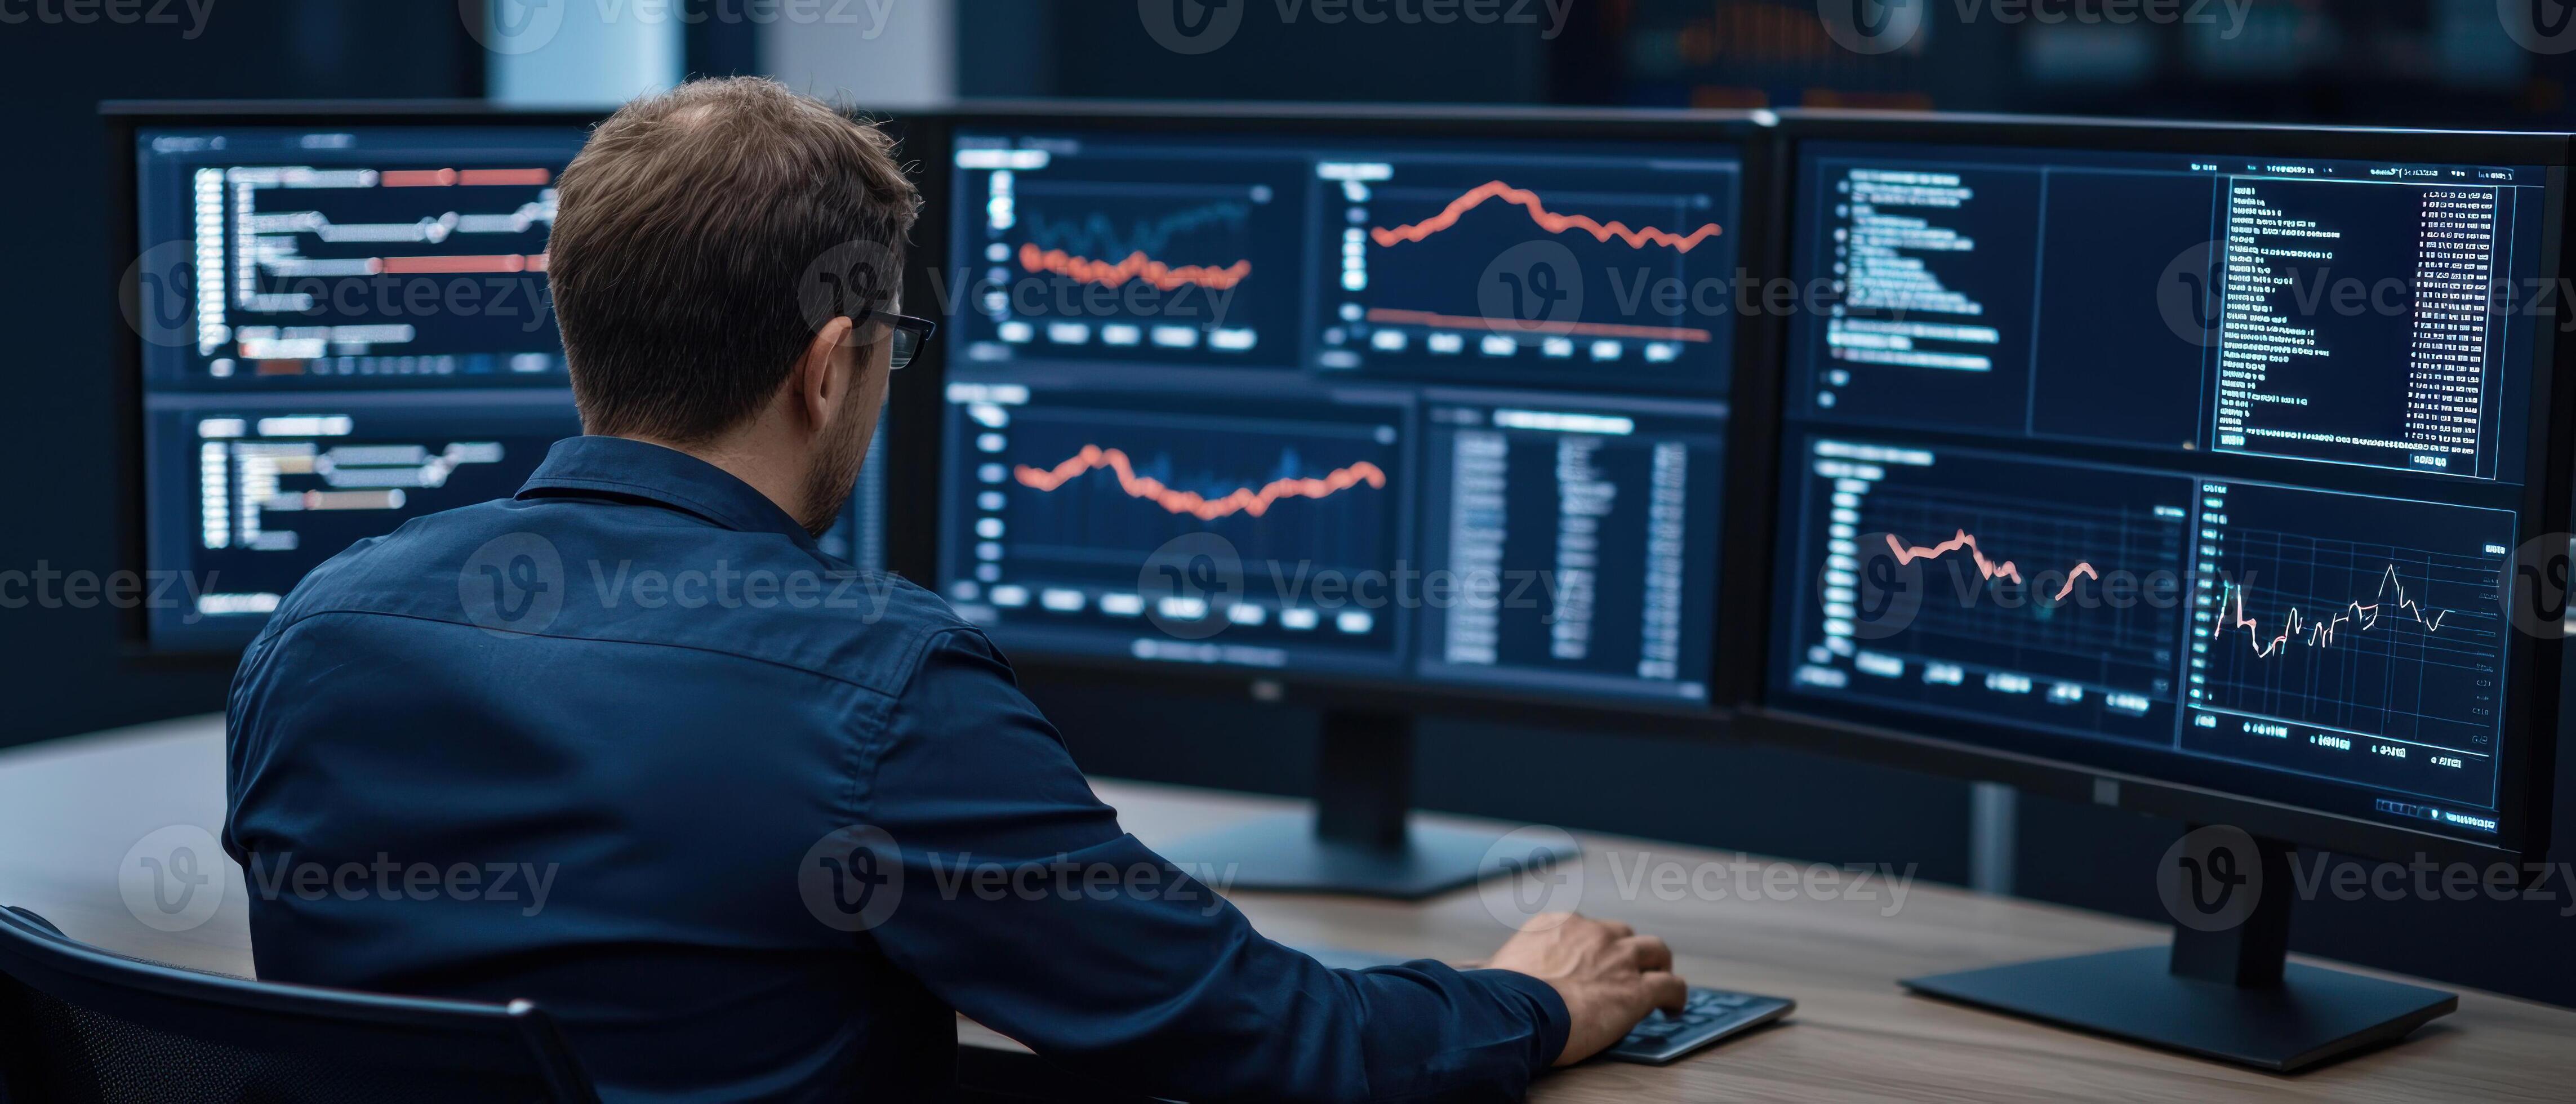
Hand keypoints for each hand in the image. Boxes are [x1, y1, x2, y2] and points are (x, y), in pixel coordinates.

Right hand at [1484, 912, 1687, 1065]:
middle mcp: (1592, 933)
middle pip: (1622, 934)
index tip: (1588, 963)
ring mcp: (1619, 958)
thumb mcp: (1500, 967)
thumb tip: (1490, 976)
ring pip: (1656, 951)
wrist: (1517, 1011)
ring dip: (1658, 965)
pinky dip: (1676, 996)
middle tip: (1626, 969)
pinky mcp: (1637, 990)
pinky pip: (1671, 986)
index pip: (1584, 928)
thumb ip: (1511, 966)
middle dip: (1626, 950)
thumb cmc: (1502, 995)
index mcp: (1557, 924)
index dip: (1591, 948)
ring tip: (1660, 980)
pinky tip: (1674, 1007)